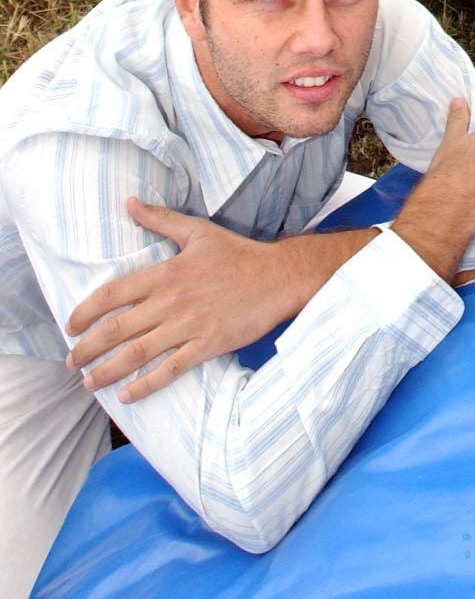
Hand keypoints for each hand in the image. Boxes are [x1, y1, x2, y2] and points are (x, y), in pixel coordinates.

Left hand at [64, 200, 373, 402]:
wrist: (279, 277)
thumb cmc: (238, 254)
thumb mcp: (198, 231)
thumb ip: (160, 219)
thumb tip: (129, 202)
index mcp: (166, 273)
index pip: (112, 294)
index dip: (85, 312)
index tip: (70, 326)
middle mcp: (171, 301)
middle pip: (115, 329)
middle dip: (86, 349)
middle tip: (71, 362)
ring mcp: (188, 325)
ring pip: (136, 353)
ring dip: (106, 371)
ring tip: (89, 382)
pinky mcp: (206, 345)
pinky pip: (168, 370)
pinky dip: (145, 384)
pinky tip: (127, 395)